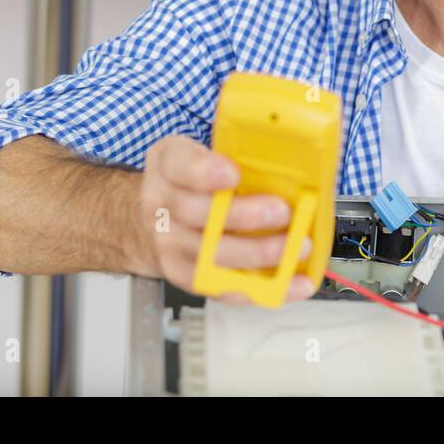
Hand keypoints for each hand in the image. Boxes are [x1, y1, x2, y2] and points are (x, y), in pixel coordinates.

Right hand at [134, 135, 315, 303]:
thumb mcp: (200, 153)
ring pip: (211, 254)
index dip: (204, 172)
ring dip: (258, 253)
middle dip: (244, 215)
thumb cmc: (187, 183)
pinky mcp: (182, 274)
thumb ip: (234, 154)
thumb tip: (290, 161)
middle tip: (282, 212)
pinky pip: (218, 286)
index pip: (179, 164)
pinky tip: (286, 284)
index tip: (233, 173)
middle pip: (198, 213)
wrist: (149, 220)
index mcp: (168, 165)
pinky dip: (256, 289)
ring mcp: (169, 244)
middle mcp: (162, 205)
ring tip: (294, 248)